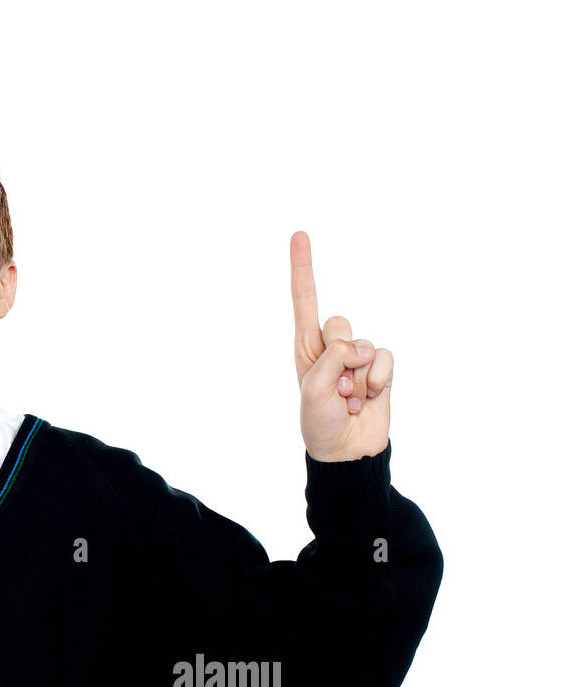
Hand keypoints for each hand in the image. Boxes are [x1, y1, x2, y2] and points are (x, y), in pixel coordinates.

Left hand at [291, 231, 391, 461]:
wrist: (347, 452)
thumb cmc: (320, 423)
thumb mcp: (313, 389)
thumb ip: (332, 358)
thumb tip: (359, 346)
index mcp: (306, 347)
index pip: (304, 301)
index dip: (303, 268)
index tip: (299, 234)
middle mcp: (331, 347)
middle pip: (338, 322)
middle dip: (337, 356)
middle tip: (334, 388)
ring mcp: (358, 358)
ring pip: (365, 344)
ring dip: (357, 376)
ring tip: (350, 398)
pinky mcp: (382, 370)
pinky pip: (386, 358)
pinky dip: (378, 380)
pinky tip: (369, 398)